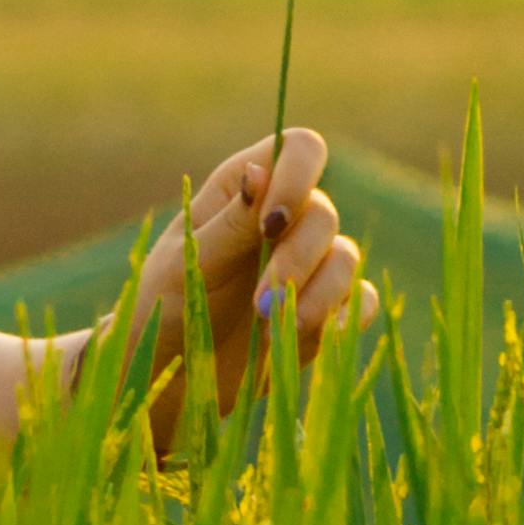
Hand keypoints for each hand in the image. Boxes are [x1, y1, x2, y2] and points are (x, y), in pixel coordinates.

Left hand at [133, 131, 362, 422]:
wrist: (167, 374)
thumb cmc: (164, 306)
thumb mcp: (188, 262)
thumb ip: (230, 222)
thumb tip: (260, 170)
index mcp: (244, 189)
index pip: (300, 150)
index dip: (298, 179)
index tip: (273, 225)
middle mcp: (283, 218)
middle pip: (324, 213)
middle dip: (297, 258)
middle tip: (261, 301)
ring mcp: (307, 264)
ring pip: (347, 258)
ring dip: (319, 294)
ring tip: (274, 326)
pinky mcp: (324, 308)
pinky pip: (360, 301)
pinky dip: (347, 317)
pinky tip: (318, 334)